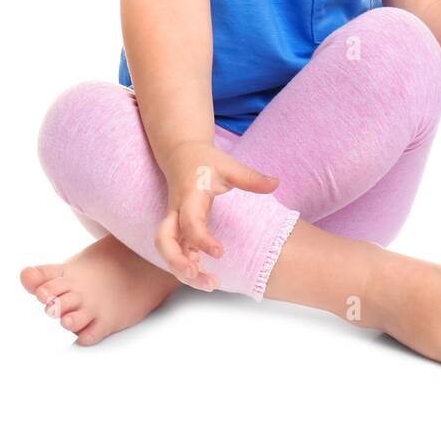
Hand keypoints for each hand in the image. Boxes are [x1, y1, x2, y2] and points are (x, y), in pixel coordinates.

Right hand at [153, 141, 279, 290]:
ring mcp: (174, 222)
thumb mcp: (230, 166)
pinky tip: (206, 278)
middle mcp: (176, 212)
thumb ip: (251, 178)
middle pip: (164, 241)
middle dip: (177, 261)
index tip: (220, 253)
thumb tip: (276, 183)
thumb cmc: (206, 162)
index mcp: (189, 196)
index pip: (190, 222)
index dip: (202, 240)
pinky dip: (186, 266)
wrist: (182, 155)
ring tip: (209, 285)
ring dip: (181, 270)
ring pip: (167, 251)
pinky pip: (176, 252)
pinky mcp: (177, 229)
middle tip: (197, 276)